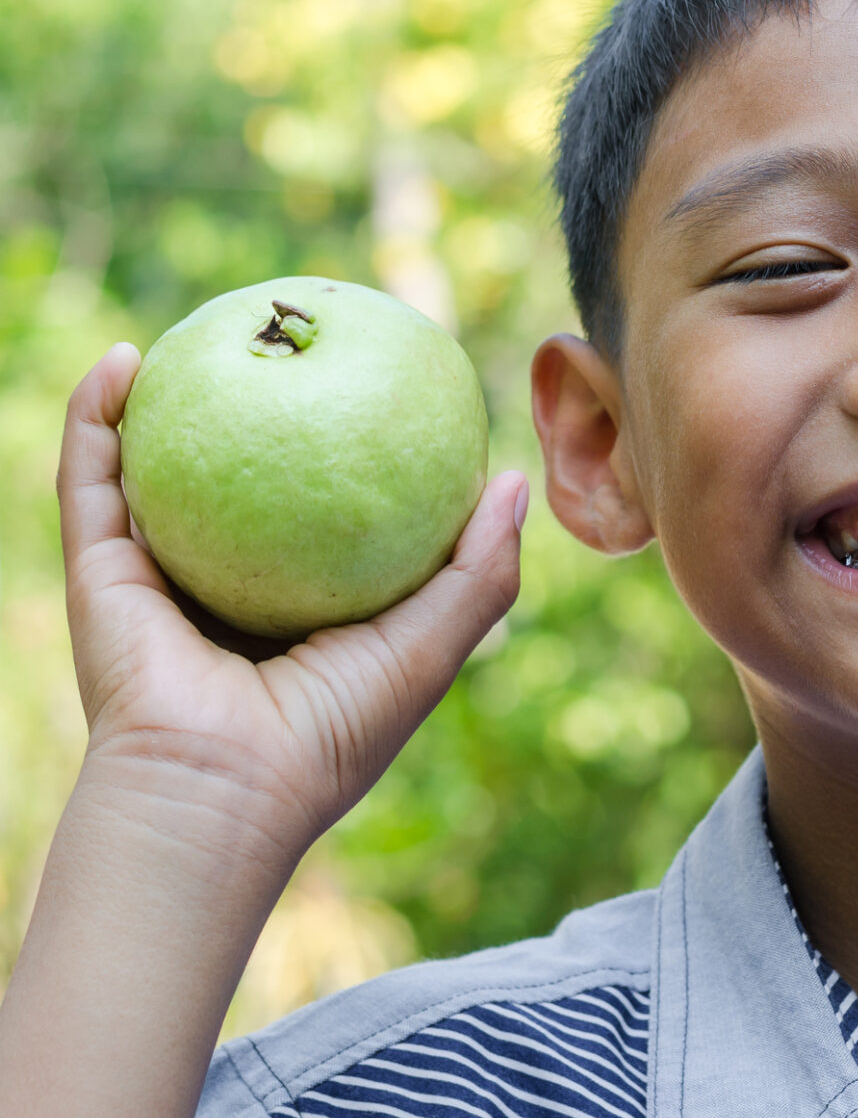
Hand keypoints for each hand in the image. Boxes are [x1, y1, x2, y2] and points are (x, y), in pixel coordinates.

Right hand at [59, 342, 525, 871]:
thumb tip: (507, 480)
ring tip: (195, 326)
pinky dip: (93, 416)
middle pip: (233, 478)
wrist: (220, 791)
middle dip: (249, 407)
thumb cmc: (332, 731)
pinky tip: (123, 359)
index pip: (319, 511)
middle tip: (281, 333)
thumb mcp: (428, 649)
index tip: (371, 378)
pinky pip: (89, 477)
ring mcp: (153, 576)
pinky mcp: (96, 572)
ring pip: (148, 465)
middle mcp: (221, 585)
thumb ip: (477, 574)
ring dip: (157, 396)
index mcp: (294, 606)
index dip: (341, 446)